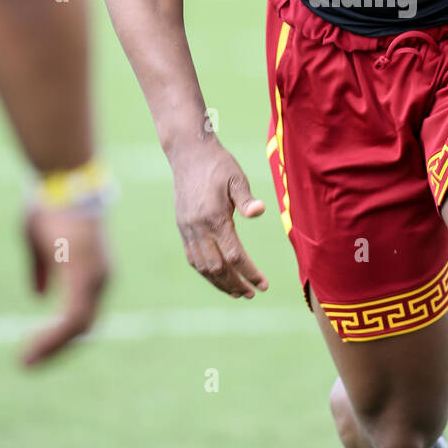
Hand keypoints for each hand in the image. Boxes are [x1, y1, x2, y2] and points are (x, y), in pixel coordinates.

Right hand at [21, 205, 111, 365]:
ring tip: (29, 361)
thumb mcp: (41, 243)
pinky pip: (73, 317)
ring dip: (54, 347)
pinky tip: (35, 346)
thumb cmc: (53, 206)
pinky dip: (55, 336)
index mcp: (94, 272)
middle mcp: (101, 278)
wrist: (65, 181)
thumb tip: (40, 296)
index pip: (84, 315)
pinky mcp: (85, 275)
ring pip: (80, 327)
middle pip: (85, 327)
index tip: (37, 348)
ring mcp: (96, 277)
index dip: (62, 335)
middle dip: (58, 348)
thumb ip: (42, 270)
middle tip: (31, 363)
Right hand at [172, 142, 267, 299]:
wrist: (189, 154)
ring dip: (220, 283)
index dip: (250, 273)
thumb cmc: (218, 165)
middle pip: (217, 267)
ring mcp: (187, 229)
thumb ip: (246, 199)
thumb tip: (260, 211)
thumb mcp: (237, 178)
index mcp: (214, 218)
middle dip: (236, 284)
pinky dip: (206, 272)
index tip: (264, 284)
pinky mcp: (183, 227)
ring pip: (203, 267)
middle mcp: (198, 228)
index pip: (234, 255)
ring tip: (237, 292)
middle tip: (252, 293)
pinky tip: (218, 277)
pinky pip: (193, 257)